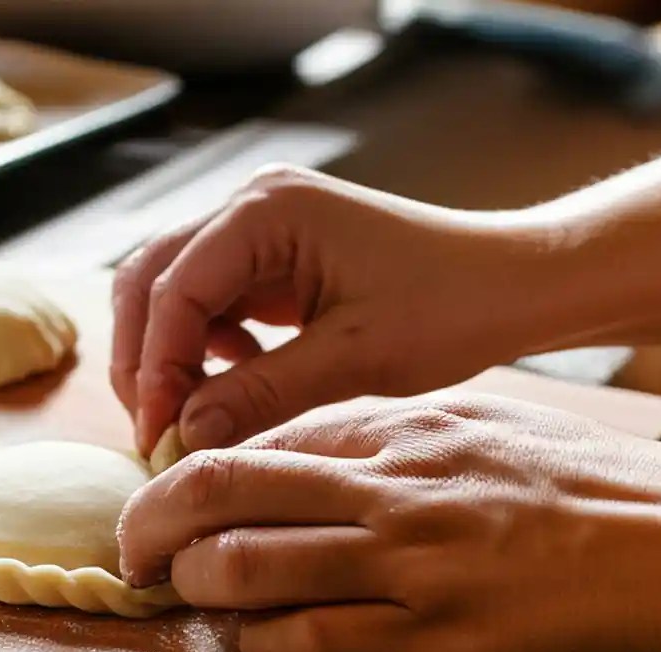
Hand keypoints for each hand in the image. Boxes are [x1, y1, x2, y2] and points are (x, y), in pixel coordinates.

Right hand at [110, 164, 577, 454]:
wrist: (515, 283)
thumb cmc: (453, 306)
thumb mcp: (354, 359)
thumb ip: (261, 394)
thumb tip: (183, 437)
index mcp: (268, 211)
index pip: (175, 289)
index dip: (155, 367)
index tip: (158, 436)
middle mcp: (250, 204)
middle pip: (150, 279)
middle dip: (144, 358)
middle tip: (156, 430)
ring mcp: (258, 227)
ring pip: (170, 291)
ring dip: (166, 354)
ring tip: (185, 417)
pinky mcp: (270, 257)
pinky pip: (208, 301)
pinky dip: (200, 347)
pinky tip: (229, 382)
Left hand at [117, 393, 660, 651]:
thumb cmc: (593, 491)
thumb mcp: (486, 427)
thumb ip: (393, 434)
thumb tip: (305, 455)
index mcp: (404, 426)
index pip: (262, 437)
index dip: (197, 470)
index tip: (173, 498)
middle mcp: (392, 486)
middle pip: (224, 489)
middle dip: (153, 519)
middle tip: (132, 549)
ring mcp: (410, 564)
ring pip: (248, 565)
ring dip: (196, 583)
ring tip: (187, 594)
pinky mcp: (436, 642)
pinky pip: (308, 642)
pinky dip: (260, 643)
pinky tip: (255, 643)